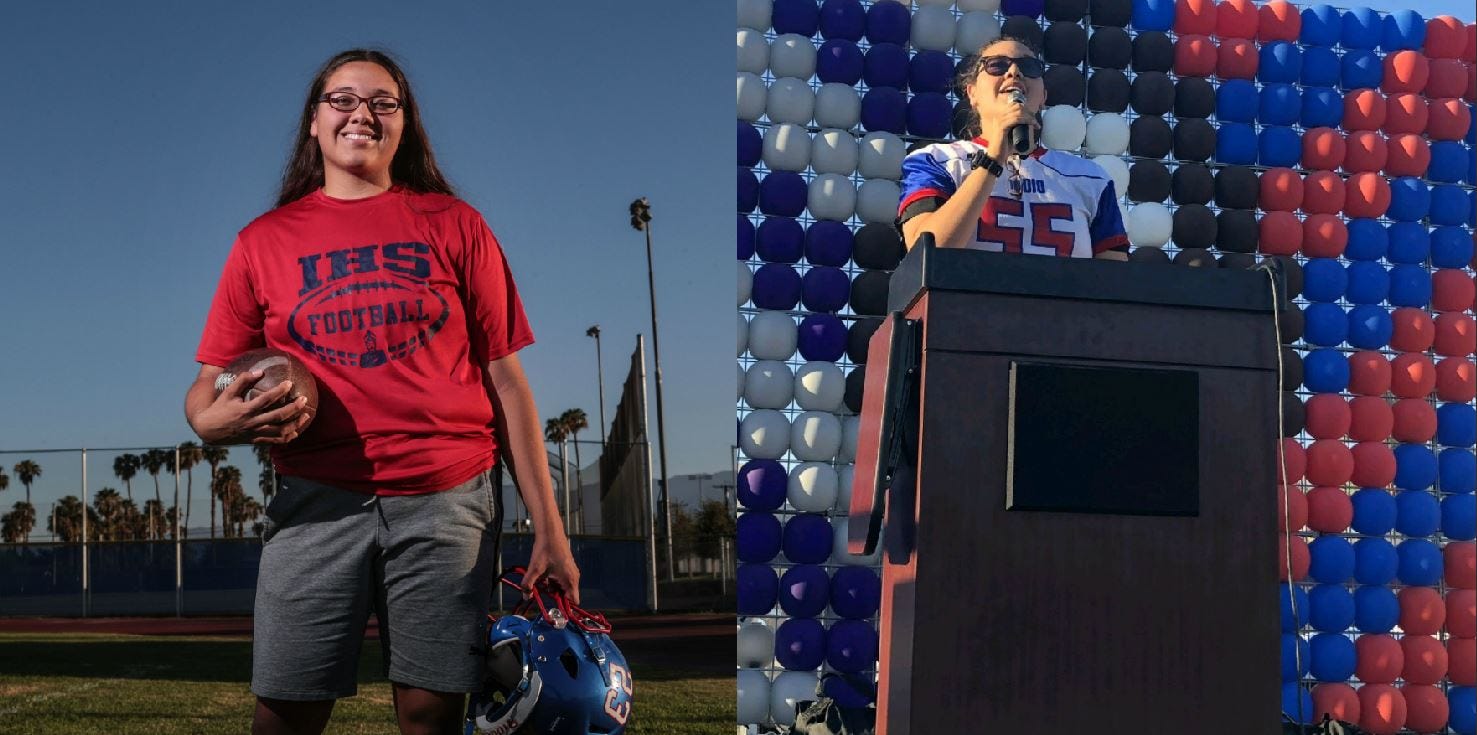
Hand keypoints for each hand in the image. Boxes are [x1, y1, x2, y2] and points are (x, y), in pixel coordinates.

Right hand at [192, 371, 312, 444]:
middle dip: (293, 408)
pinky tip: (297, 431)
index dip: (279, 391)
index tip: (290, 383)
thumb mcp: (228, 392)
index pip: (266, 400)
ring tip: (306, 415)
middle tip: (304, 399)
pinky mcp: (256, 441)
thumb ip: (243, 380)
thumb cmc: (219, 408)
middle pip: (277, 417)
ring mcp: (255, 434)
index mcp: (245, 410)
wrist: (208, 431)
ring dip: (295, 424)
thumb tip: (260, 372)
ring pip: (280, 432)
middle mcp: (252, 423)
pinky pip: (275, 442)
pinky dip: (288, 437)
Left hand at [523, 536, 580, 605]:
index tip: (552, 608)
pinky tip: (541, 575)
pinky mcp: (565, 567)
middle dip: (552, 596)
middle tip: (541, 592)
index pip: (573, 601)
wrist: (550, 531)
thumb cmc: (546, 548)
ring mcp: (570, 571)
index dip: (563, 607)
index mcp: (570, 579)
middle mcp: (573, 577)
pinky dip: (551, 580)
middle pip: (565, 595)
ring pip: (561, 586)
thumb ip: (528, 584)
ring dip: (550, 587)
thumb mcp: (535, 568)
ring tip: (539, 582)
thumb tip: (525, 596)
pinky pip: (559, 579)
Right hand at [981, 93, 1038, 156]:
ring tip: (1035, 123)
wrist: (996, 155)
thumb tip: (1030, 127)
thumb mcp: (1011, 134)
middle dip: (1029, 112)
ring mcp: (1000, 120)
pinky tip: (1032, 123)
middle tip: (1035, 120)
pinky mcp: (1002, 126)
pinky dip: (1026, 120)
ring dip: (1030, 116)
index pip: (1015, 105)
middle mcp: (999, 115)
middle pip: (1017, 106)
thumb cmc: (1005, 146)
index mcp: (1000, 115)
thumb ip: (1017, 129)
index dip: (1026, 108)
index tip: (1033, 116)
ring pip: (1019, 112)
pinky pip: (1017, 119)